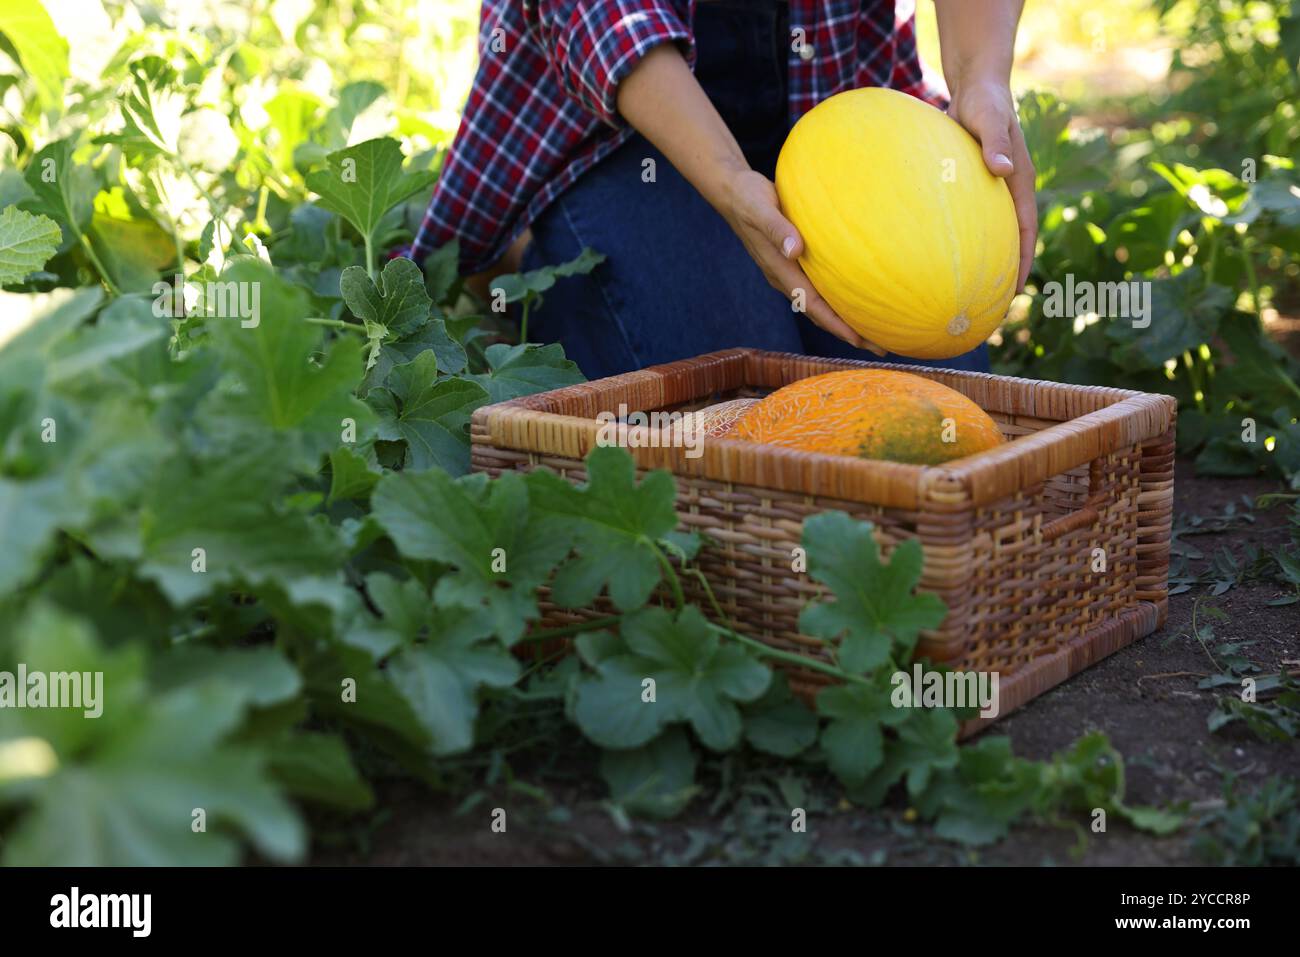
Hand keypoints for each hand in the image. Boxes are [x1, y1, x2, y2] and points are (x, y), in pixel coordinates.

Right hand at [719, 169, 885, 353]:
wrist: (733, 193)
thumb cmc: (748, 197)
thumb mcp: (760, 209)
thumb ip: (777, 229)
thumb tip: (794, 249)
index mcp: (780, 270)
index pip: (813, 305)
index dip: (836, 325)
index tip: (859, 340)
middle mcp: (784, 278)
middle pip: (820, 314)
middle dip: (849, 333)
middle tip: (881, 348)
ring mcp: (788, 273)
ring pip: (820, 304)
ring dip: (845, 320)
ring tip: (875, 330)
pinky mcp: (793, 263)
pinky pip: (818, 289)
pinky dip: (838, 299)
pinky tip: (856, 297)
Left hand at [945, 79, 1037, 291]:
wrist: (975, 86)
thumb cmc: (983, 100)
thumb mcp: (988, 118)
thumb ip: (994, 141)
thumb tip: (1001, 169)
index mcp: (1018, 181)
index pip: (1025, 230)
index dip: (1021, 262)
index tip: (1013, 292)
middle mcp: (1007, 189)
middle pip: (1009, 238)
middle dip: (1003, 270)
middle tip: (989, 304)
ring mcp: (989, 188)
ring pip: (988, 231)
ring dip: (981, 258)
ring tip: (962, 289)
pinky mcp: (971, 184)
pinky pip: (968, 219)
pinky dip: (960, 238)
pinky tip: (936, 256)